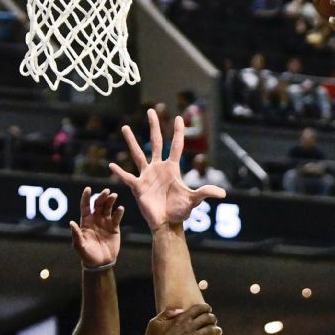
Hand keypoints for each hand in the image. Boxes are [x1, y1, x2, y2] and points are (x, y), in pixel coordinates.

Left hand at [69, 187, 122, 267]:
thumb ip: (76, 234)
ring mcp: (105, 222)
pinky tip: (120, 208)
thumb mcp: (79, 246)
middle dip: (101, 197)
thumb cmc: (87, 255)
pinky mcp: (114, 227)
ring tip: (114, 196)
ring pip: (108, 208)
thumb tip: (71, 222)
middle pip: (98, 204)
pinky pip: (116, 217)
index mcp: (85, 222)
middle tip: (106, 191)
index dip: (86, 197)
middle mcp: (95, 219)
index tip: (88, 188)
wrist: (100, 263)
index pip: (85, 206)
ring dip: (110, 201)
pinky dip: (119, 212)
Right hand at [110, 109, 225, 229]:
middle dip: (154, 127)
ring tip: (125, 127)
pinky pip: (127, 177)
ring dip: (131, 141)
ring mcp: (147, 176)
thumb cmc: (180, 211)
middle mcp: (158, 168)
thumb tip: (223, 193)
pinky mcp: (138, 187)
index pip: (175, 145)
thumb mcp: (194, 200)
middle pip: (155, 142)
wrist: (167, 223)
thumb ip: (206, 192)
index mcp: (172, 168)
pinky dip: (119, 172)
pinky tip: (111, 165)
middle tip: (151, 111)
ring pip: (138, 154)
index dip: (178, 132)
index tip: (179, 117)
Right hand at [136, 304, 220, 334]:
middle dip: (212, 318)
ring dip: (216, 330)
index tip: (208, 311)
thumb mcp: (156, 322)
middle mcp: (189, 327)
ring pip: (212, 331)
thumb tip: (180, 310)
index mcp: (181, 318)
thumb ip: (168, 313)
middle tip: (213, 322)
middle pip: (209, 318)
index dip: (206, 308)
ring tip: (217, 332)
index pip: (200, 308)